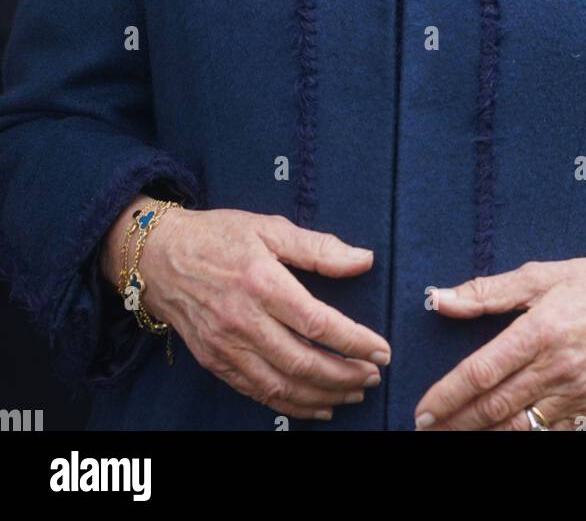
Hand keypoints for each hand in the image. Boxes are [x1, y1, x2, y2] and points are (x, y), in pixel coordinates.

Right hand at [122, 206, 390, 420]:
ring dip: (324, 395)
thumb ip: (318, 248)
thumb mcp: (269, 227)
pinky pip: (258, 393)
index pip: (318, 323)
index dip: (355, 341)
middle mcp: (243, 321)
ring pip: (282, 386)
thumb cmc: (218, 236)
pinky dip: (291, 405)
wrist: (157, 256)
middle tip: (374, 376)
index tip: (381, 350)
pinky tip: (317, 405)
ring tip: (354, 393)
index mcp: (262, 283)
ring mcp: (226, 347)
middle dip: (345, 375)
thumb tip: (364, 259)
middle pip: (303, 363)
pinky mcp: (214, 362)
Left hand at [414, 251, 585, 430]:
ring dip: (481, 436)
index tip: (424, 408)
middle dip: (456, 423)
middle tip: (426, 429)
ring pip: (519, 427)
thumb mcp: (542, 274)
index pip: (482, 372)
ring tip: (453, 435)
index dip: (448, 394)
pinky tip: (499, 435)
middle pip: (495, 408)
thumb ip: (488, 291)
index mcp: (541, 330)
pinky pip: (549, 432)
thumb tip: (442, 298)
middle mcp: (558, 368)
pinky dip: (520, 437)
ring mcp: (576, 393)